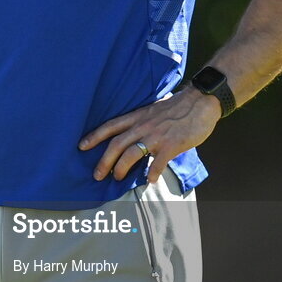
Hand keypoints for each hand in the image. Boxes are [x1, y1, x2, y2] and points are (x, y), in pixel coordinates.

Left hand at [79, 86, 221, 183]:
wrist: (200, 101)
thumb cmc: (177, 106)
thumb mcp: (153, 110)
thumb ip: (141, 122)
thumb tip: (133, 134)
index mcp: (137, 116)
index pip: (110, 126)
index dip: (94, 136)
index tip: (81, 146)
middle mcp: (143, 126)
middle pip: (116, 145)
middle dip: (104, 161)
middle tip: (97, 175)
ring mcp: (156, 136)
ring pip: (132, 154)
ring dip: (122, 169)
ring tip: (118, 178)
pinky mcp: (171, 145)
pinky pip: (158, 162)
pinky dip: (152, 173)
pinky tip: (150, 180)